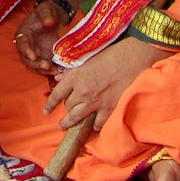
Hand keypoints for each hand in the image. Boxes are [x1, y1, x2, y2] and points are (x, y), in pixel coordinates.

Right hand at [15, 1, 68, 74]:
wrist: (57, 17)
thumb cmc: (48, 12)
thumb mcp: (46, 10)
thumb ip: (46, 15)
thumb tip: (48, 21)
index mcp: (23, 34)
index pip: (22, 44)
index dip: (26, 51)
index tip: (33, 56)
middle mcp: (28, 46)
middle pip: (27, 59)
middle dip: (36, 64)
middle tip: (45, 65)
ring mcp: (37, 53)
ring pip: (37, 65)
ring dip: (44, 70)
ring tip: (54, 71)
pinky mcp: (46, 57)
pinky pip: (47, 66)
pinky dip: (52, 70)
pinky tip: (59, 71)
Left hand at [46, 37, 163, 130]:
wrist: (133, 59)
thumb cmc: (111, 55)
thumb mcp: (87, 59)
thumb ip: (72, 71)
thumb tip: (58, 79)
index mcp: (76, 77)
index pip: (57, 94)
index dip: (49, 104)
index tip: (46, 110)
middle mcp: (82, 91)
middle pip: (68, 106)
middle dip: (67, 106)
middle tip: (69, 106)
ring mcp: (95, 102)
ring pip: (76, 118)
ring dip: (70, 122)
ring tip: (66, 126)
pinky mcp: (109, 109)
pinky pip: (96, 124)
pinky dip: (93, 125)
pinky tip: (92, 124)